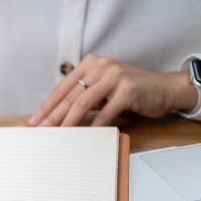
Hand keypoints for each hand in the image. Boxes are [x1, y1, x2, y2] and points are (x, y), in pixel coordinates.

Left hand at [30, 54, 198, 126]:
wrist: (165, 89)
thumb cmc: (130, 91)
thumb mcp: (103, 89)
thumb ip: (83, 96)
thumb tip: (57, 116)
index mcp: (90, 64)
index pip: (63, 87)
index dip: (47, 105)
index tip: (35, 120)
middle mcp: (101, 66)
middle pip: (70, 95)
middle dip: (53, 115)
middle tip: (41, 129)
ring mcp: (115, 76)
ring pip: (83, 102)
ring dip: (68, 121)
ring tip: (58, 133)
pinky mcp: (128, 90)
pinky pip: (106, 112)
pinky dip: (94, 126)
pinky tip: (85, 136)